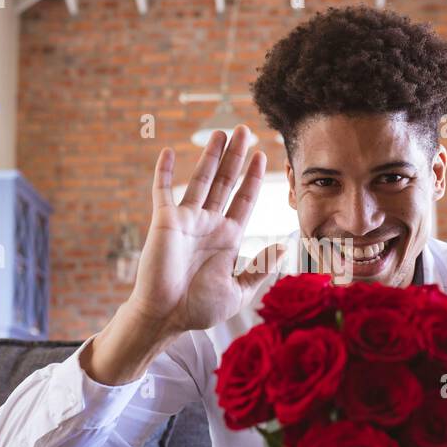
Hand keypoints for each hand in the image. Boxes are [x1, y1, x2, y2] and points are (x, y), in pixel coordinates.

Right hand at [128, 125, 280, 336]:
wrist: (166, 317)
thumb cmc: (199, 309)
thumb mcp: (239, 292)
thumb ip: (260, 269)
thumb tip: (283, 247)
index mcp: (227, 237)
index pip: (244, 199)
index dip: (253, 177)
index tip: (262, 155)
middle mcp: (208, 223)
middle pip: (226, 181)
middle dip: (236, 156)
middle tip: (245, 130)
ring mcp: (186, 220)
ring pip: (201, 179)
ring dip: (211, 156)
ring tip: (222, 132)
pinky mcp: (164, 221)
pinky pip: (163, 191)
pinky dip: (164, 172)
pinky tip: (169, 152)